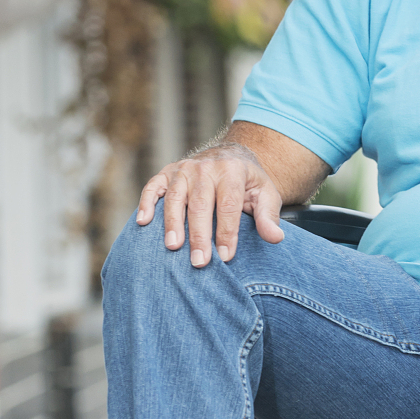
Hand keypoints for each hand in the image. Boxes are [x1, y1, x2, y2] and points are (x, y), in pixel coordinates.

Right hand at [137, 143, 285, 266]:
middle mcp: (205, 168)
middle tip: (199, 262)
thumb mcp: (265, 194)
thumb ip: (269, 216)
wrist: (230, 156)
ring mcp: (184, 169)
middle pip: (200, 204)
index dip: (227, 232)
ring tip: (173, 246)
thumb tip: (276, 238)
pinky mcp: (167, 173)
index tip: (226, 257)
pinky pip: (153, 187)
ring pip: (175, 198)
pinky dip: (146, 203)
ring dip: (173, 223)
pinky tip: (143, 222)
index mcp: (232, 171)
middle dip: (200, 235)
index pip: (228, 205)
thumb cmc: (248, 182)